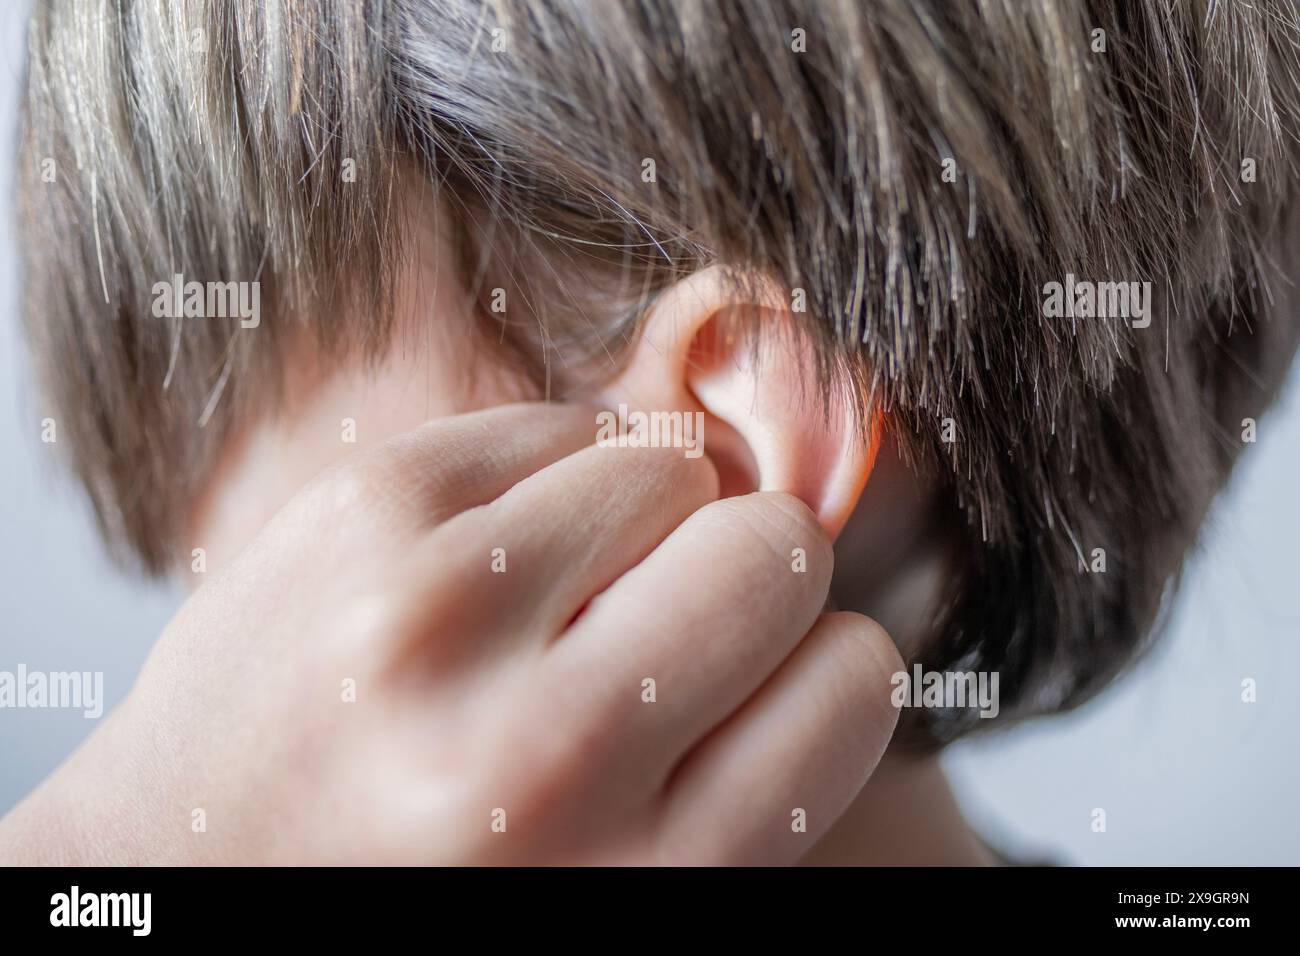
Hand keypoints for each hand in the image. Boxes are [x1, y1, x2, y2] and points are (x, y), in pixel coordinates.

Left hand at [0, 403, 900, 864]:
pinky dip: (554, 479)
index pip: (854, 683)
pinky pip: (562, 424)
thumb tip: (826, 583)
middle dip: (744, 576)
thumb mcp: (622, 885)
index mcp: (642, 885)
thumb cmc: (438, 872)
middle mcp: (540, 760)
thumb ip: (743, 768)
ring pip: (673, 466)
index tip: (752, 687)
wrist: (193, 860)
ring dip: (642, 522)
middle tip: (657, 628)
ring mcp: (436, 618)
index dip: (816, 671)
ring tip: (560, 599)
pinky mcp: (364, 509)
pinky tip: (492, 560)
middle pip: (776, 553)